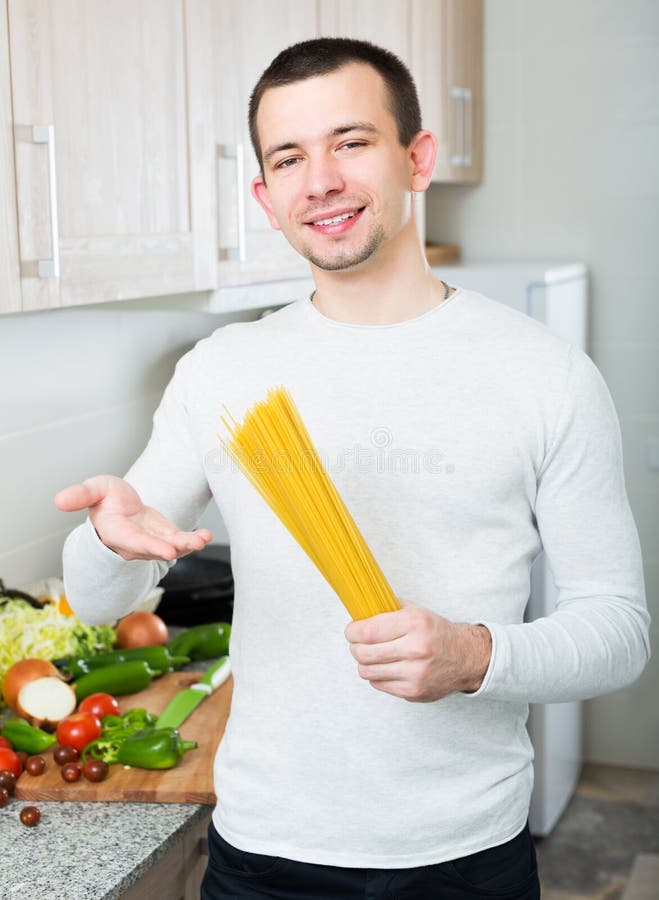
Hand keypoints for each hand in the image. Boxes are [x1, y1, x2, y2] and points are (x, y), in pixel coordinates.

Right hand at [54, 475, 211, 561]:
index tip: (167, 549)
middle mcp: (136, 544)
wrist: (118, 506)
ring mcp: (153, 542)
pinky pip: (180, 541)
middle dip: (173, 548)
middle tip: (191, 544)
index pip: (134, 542)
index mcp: (117, 533)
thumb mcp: (93, 490)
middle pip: (156, 549)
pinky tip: (206, 535)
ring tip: (203, 539)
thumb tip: (57, 500)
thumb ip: (80, 495)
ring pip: (171, 547)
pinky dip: (194, 539)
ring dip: (188, 544)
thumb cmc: (105, 500)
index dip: (150, 546)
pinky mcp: (166, 537)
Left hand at [344, 604, 491, 701]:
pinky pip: (379, 684)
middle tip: (357, 642)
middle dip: (355, 647)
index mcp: (415, 624)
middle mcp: (416, 649)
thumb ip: (387, 609)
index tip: (351, 630)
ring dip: (364, 663)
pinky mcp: (414, 691)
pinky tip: (386, 666)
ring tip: (371, 655)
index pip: (368, 631)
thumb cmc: (436, 633)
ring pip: (367, 672)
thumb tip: (359, 609)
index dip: (352, 631)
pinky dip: (377, 675)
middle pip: (364, 653)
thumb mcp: (416, 611)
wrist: (466, 658)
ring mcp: (415, 673)